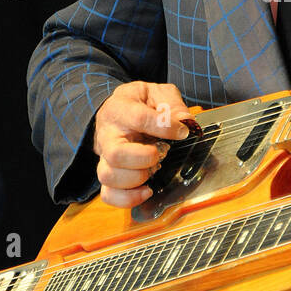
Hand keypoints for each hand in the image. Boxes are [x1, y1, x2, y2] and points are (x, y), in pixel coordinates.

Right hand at [92, 81, 190, 207]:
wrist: (116, 111)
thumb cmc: (138, 103)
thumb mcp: (155, 92)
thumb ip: (171, 104)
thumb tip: (186, 122)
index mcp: (120, 109)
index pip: (138, 118)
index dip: (163, 126)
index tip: (182, 132)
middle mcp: (108, 135)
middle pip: (116, 154)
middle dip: (144, 158)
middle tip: (161, 153)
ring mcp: (105, 157)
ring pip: (109, 175)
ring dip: (136, 178)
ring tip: (153, 169)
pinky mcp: (108, 174)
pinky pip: (108, 194)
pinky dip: (127, 198)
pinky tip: (147, 190)